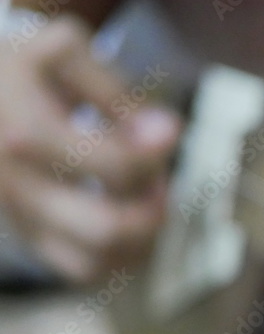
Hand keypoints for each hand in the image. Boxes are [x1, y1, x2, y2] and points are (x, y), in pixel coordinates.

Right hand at [0, 16, 179, 282]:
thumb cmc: (23, 70)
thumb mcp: (62, 54)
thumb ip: (116, 91)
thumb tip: (166, 132)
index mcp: (25, 132)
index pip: (115, 165)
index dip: (157, 153)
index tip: (169, 132)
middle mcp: (16, 186)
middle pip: (106, 228)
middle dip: (151, 210)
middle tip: (159, 183)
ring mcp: (18, 218)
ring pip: (97, 260)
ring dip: (141, 239)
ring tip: (146, 202)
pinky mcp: (27, 236)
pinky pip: (84, 270)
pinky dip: (121, 256)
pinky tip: (132, 221)